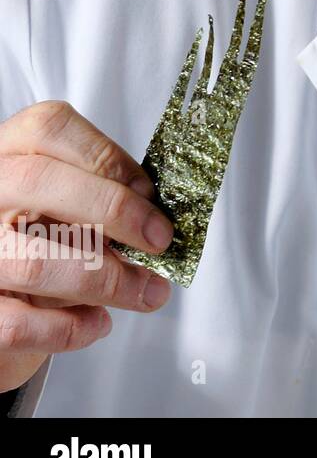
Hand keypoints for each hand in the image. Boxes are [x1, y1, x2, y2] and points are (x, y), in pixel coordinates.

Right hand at [0, 101, 173, 392]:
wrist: (3, 296)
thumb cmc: (44, 236)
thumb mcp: (68, 201)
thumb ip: (102, 193)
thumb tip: (158, 214)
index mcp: (8, 151)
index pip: (50, 129)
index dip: (109, 160)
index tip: (151, 193)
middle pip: (38, 182)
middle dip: (114, 212)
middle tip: (160, 241)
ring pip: (34, 261)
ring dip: (109, 281)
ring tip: (148, 292)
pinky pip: (17, 323)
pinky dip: (69, 328)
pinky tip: (97, 324)